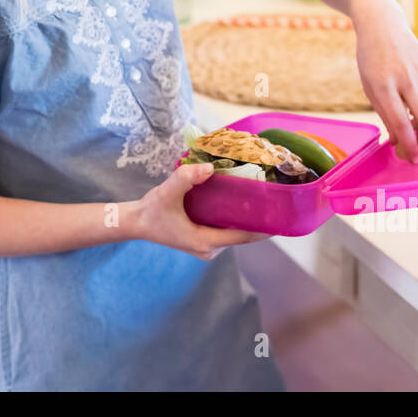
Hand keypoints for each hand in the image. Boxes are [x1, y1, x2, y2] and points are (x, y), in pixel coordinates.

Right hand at [129, 164, 270, 258]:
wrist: (136, 222)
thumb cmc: (152, 211)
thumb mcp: (167, 192)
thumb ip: (186, 178)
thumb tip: (209, 167)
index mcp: (205, 242)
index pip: (242, 237)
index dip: (263, 229)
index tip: (281, 218)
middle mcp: (209, 248)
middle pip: (241, 235)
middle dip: (256, 220)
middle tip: (273, 200)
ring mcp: (206, 246)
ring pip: (233, 233)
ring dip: (244, 219)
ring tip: (260, 199)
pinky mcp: (202, 240)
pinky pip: (225, 231)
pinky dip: (233, 219)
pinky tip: (239, 203)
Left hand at [353, 0, 417, 160]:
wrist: (382, 24)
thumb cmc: (371, 58)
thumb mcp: (369, 86)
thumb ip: (385, 113)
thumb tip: (399, 141)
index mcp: (382, 85)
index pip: (400, 122)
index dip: (407, 144)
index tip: (409, 157)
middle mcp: (404, 79)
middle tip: (417, 153)